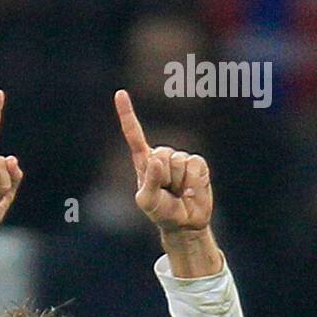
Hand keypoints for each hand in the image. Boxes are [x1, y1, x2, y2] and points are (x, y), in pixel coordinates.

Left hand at [115, 89, 212, 232]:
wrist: (185, 222)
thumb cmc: (161, 212)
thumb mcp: (148, 202)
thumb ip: (150, 182)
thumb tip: (157, 160)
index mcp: (144, 162)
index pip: (135, 136)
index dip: (128, 114)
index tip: (120, 93)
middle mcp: (161, 155)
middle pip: (161, 155)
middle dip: (163, 177)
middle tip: (167, 192)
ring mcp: (180, 158)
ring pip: (178, 163)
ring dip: (179, 183)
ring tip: (178, 192)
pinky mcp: (197, 163)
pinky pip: (194, 167)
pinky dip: (193, 183)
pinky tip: (191, 191)